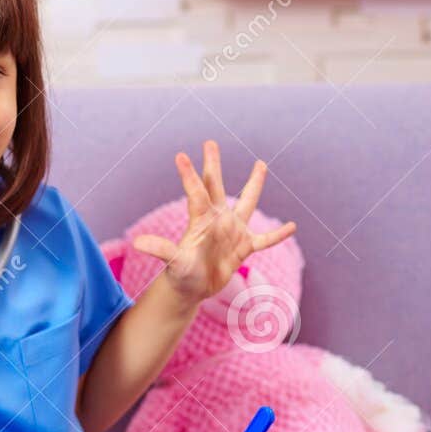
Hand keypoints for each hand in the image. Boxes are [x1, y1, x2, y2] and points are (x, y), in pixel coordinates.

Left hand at [132, 141, 297, 305]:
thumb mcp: (173, 262)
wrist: (192, 289)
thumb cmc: (180, 274)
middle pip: (217, 186)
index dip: (190, 175)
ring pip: (247, 203)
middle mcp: (217, 219)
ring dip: (254, 184)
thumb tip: (138, 242)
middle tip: (210, 142)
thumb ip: (162, 250)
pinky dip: (277, 235)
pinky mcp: (244, 246)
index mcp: (200, 220)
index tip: (181, 155)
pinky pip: (265, 240)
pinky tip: (292, 226)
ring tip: (261, 164)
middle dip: (214, 165)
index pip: (197, 192)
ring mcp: (232, 231)